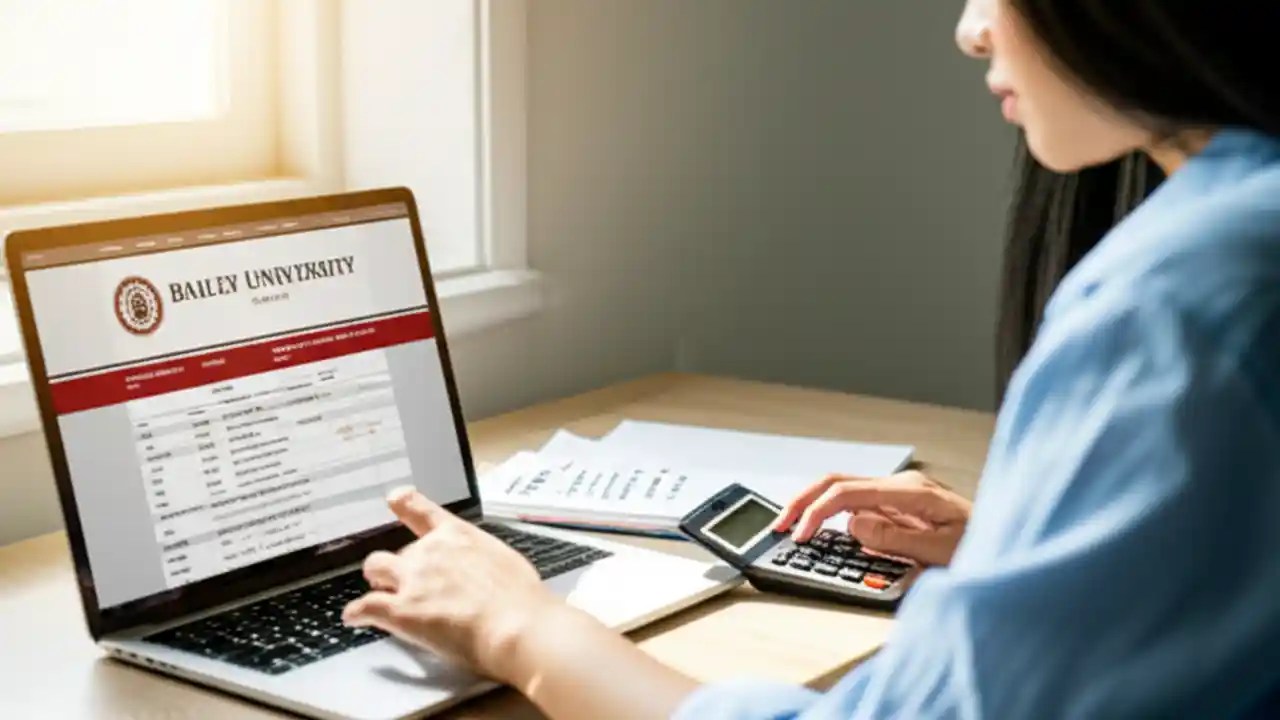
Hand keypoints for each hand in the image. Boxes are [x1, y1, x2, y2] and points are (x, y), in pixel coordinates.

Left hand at [342, 487, 561, 682]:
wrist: (514, 625)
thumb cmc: (520, 598)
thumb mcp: (504, 562)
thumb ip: (481, 561)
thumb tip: (481, 574)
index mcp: (457, 536)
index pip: (422, 510)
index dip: (405, 503)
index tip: (395, 498)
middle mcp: (429, 551)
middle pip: (400, 551)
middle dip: (401, 567)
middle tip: (407, 584)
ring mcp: (412, 580)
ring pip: (375, 568)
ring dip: (376, 581)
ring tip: (377, 592)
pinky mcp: (400, 610)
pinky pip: (365, 607)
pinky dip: (357, 612)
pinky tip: (353, 617)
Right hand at [772, 470, 971, 565]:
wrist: (1015, 543)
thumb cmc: (987, 547)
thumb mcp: (942, 552)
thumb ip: (895, 539)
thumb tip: (853, 525)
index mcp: (911, 491)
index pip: (848, 492)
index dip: (817, 512)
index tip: (800, 535)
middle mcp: (902, 486)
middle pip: (839, 481)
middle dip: (804, 500)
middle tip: (779, 525)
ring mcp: (900, 495)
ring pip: (844, 491)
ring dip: (815, 506)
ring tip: (792, 527)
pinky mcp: (900, 508)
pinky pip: (858, 506)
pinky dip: (833, 514)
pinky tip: (822, 529)